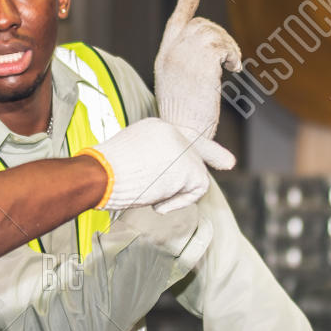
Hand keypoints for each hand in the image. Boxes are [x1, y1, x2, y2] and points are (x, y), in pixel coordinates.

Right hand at [87, 118, 233, 213]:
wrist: (102, 175)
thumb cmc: (103, 174)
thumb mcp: (127, 159)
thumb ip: (150, 161)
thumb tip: (161, 180)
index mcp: (154, 127)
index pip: (179, 136)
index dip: (193, 146)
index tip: (208, 153)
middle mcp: (171, 131)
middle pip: (196, 148)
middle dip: (213, 154)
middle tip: (229, 163)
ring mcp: (182, 148)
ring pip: (197, 173)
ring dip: (179, 192)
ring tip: (152, 196)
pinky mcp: (190, 166)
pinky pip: (198, 189)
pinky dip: (181, 201)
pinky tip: (159, 203)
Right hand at [154, 0, 241, 141]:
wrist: (183, 136)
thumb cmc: (185, 122)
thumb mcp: (180, 88)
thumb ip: (189, 67)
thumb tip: (211, 56)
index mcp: (164, 59)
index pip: (175, 23)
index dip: (185, 5)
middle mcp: (172, 54)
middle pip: (200, 25)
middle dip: (220, 34)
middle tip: (231, 56)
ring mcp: (185, 57)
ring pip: (212, 33)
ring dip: (228, 46)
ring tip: (232, 65)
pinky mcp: (202, 64)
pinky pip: (222, 46)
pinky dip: (232, 54)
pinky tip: (234, 69)